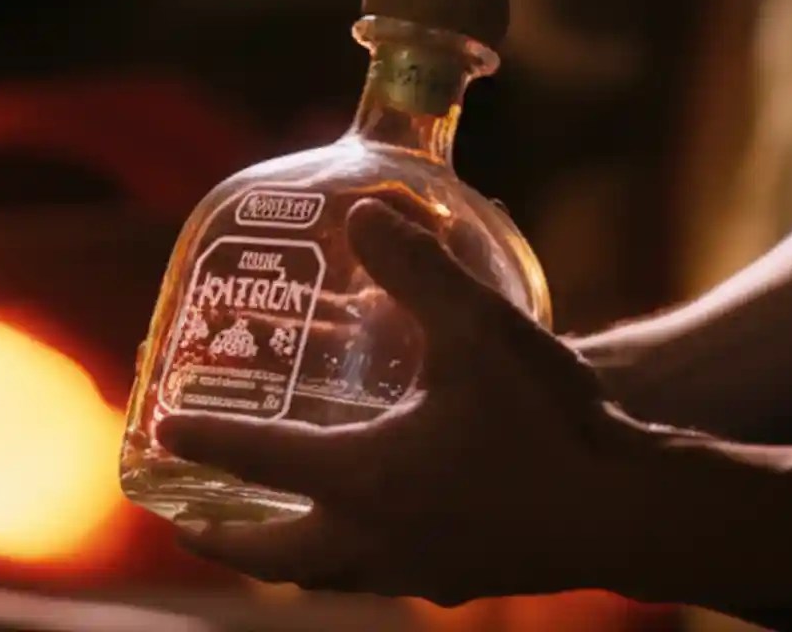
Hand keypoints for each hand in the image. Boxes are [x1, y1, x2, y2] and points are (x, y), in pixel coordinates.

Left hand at [158, 199, 706, 604]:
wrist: (631, 511)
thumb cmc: (553, 421)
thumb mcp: (481, 328)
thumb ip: (418, 267)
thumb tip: (366, 210)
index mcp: (367, 478)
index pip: (260, 462)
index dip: (204, 444)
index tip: (159, 437)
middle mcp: (378, 538)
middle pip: (275, 555)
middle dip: (221, 541)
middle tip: (185, 519)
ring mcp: (418, 571)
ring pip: (327, 576)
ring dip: (283, 556)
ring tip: (264, 529)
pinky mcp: (457, 581)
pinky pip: (379, 578)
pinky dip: (346, 560)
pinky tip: (370, 528)